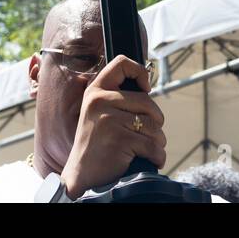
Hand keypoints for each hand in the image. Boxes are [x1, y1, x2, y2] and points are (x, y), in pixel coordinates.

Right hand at [61, 55, 165, 198]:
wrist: (81, 175)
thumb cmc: (96, 143)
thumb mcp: (98, 112)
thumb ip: (117, 97)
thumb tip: (148, 86)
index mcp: (96, 90)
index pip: (121, 63)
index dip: (140, 72)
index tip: (145, 89)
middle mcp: (100, 101)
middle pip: (148, 102)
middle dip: (155, 121)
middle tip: (144, 134)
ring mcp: (109, 120)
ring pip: (154, 126)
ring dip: (156, 141)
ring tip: (143, 149)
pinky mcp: (120, 139)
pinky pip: (153, 145)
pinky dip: (156, 156)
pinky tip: (146, 160)